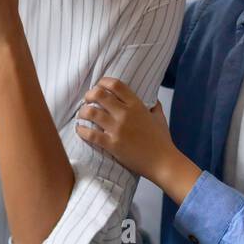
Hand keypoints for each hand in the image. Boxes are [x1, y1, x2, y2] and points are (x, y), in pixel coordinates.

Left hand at [76, 76, 191, 186]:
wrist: (163, 162)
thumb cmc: (162, 141)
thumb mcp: (160, 118)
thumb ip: (154, 106)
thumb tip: (152, 99)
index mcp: (137, 105)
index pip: (115, 85)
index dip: (103, 82)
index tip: (98, 85)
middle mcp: (125, 114)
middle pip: (99, 94)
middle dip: (89, 95)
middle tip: (87, 100)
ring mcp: (118, 129)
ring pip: (91, 113)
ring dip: (83, 112)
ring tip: (82, 115)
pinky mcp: (112, 144)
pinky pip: (91, 134)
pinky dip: (82, 130)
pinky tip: (80, 130)